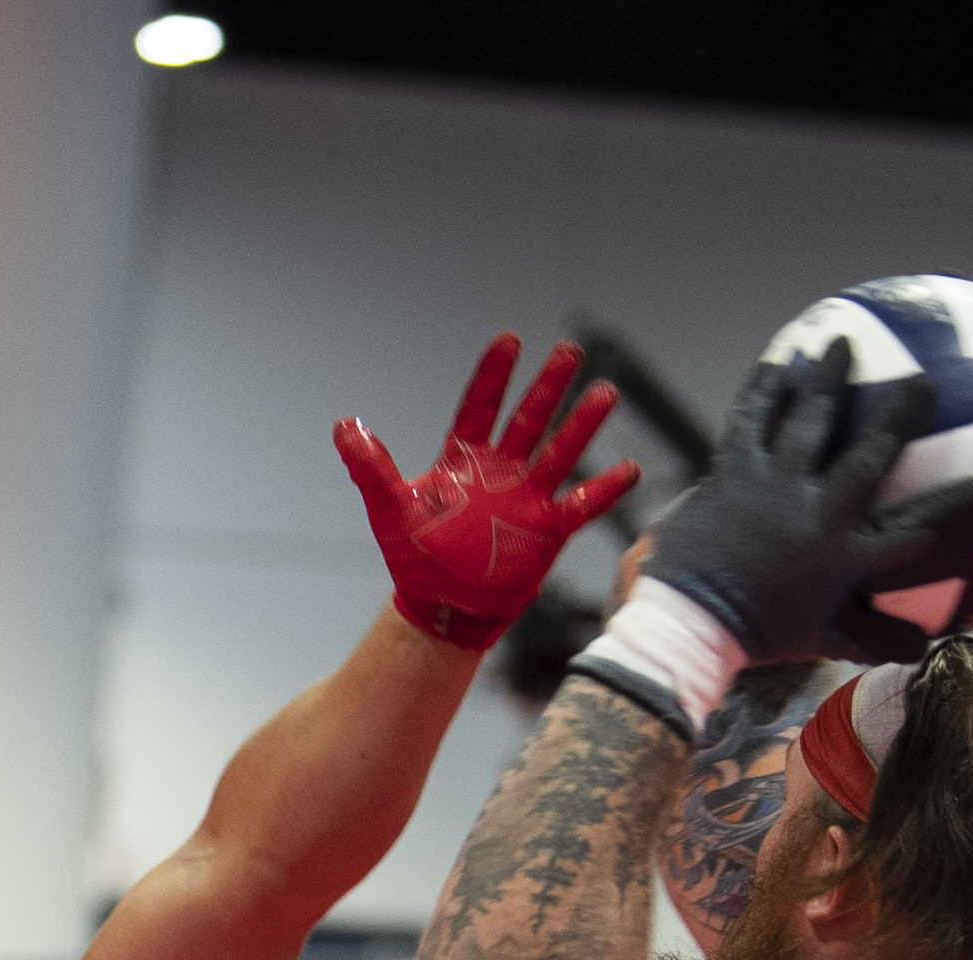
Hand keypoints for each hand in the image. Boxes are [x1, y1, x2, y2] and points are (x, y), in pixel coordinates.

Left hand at [335, 337, 639, 652]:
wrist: (442, 606)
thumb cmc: (415, 558)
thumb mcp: (389, 508)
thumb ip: (370, 467)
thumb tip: (344, 425)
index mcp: (464, 460)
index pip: (481, 406)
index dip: (494, 375)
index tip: (510, 340)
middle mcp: (502, 471)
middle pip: (530, 418)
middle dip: (548, 386)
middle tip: (570, 351)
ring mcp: (528, 497)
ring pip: (561, 451)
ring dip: (582, 425)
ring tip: (605, 393)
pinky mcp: (549, 529)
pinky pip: (582, 505)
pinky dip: (605, 488)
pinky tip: (628, 469)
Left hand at [629, 340, 972, 673]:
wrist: (688, 623)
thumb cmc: (760, 633)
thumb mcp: (824, 641)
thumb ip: (877, 637)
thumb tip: (926, 649)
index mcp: (845, 557)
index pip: (915, 530)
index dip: (951, 506)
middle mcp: (817, 514)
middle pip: (871, 455)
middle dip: (901, 414)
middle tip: (924, 382)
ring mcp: (773, 488)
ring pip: (809, 421)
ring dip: (829, 378)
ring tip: (842, 342)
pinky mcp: (733, 472)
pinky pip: (750, 420)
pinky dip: (764, 389)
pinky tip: (775, 361)